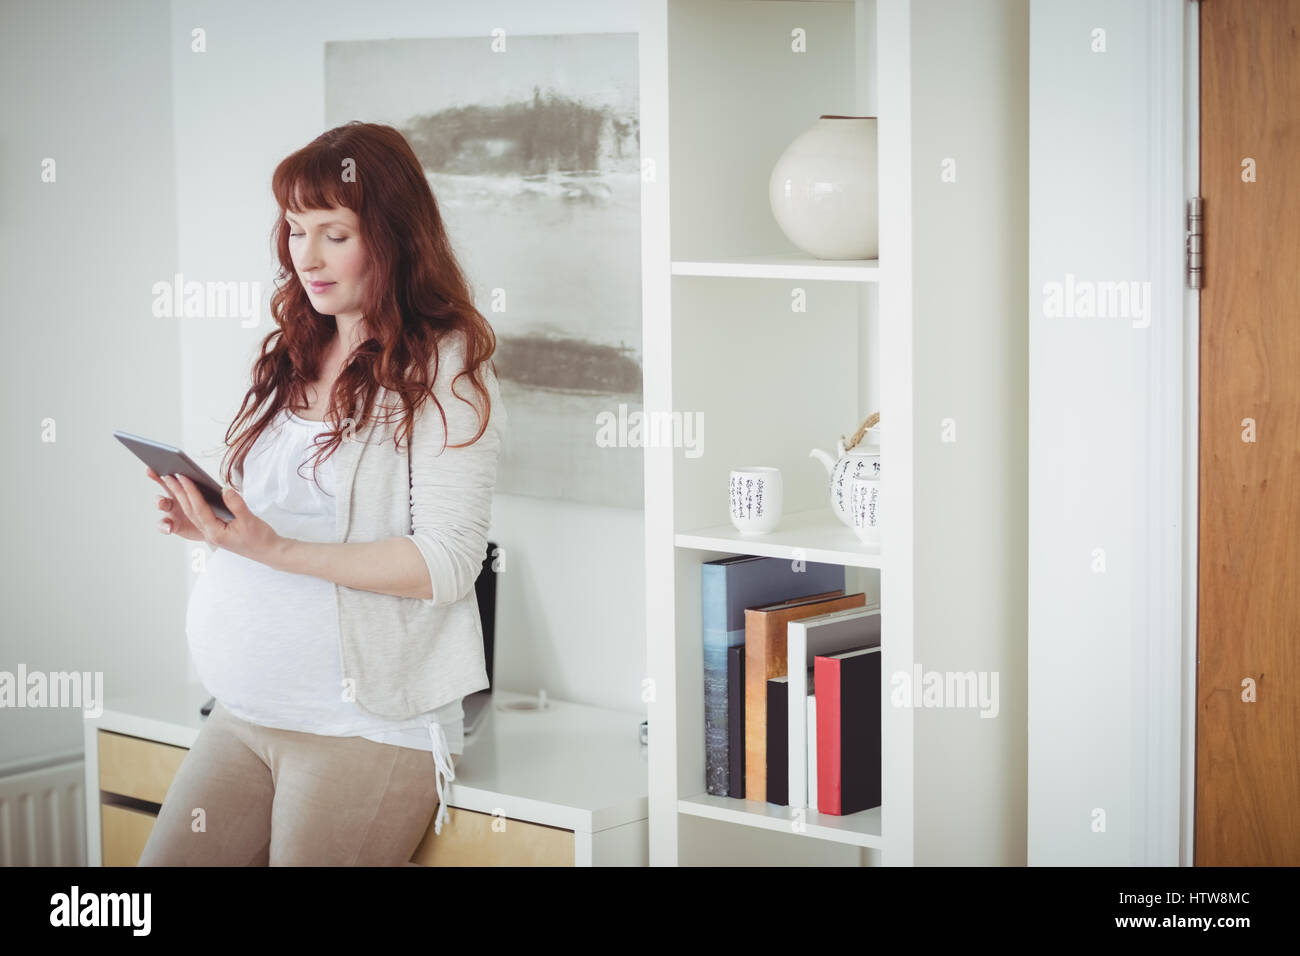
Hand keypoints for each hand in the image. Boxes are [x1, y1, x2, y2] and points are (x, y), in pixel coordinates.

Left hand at [150, 468, 283, 565]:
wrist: (269, 552)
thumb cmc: (260, 538)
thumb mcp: (250, 520)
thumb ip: (236, 504)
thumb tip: (224, 489)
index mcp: (215, 532)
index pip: (198, 508)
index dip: (190, 491)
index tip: (182, 477)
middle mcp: (210, 534)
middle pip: (189, 511)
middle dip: (178, 493)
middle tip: (168, 476)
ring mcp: (211, 533)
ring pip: (192, 513)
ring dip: (182, 497)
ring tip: (173, 482)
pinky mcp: (216, 530)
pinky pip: (200, 515)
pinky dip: (193, 503)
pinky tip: (189, 493)